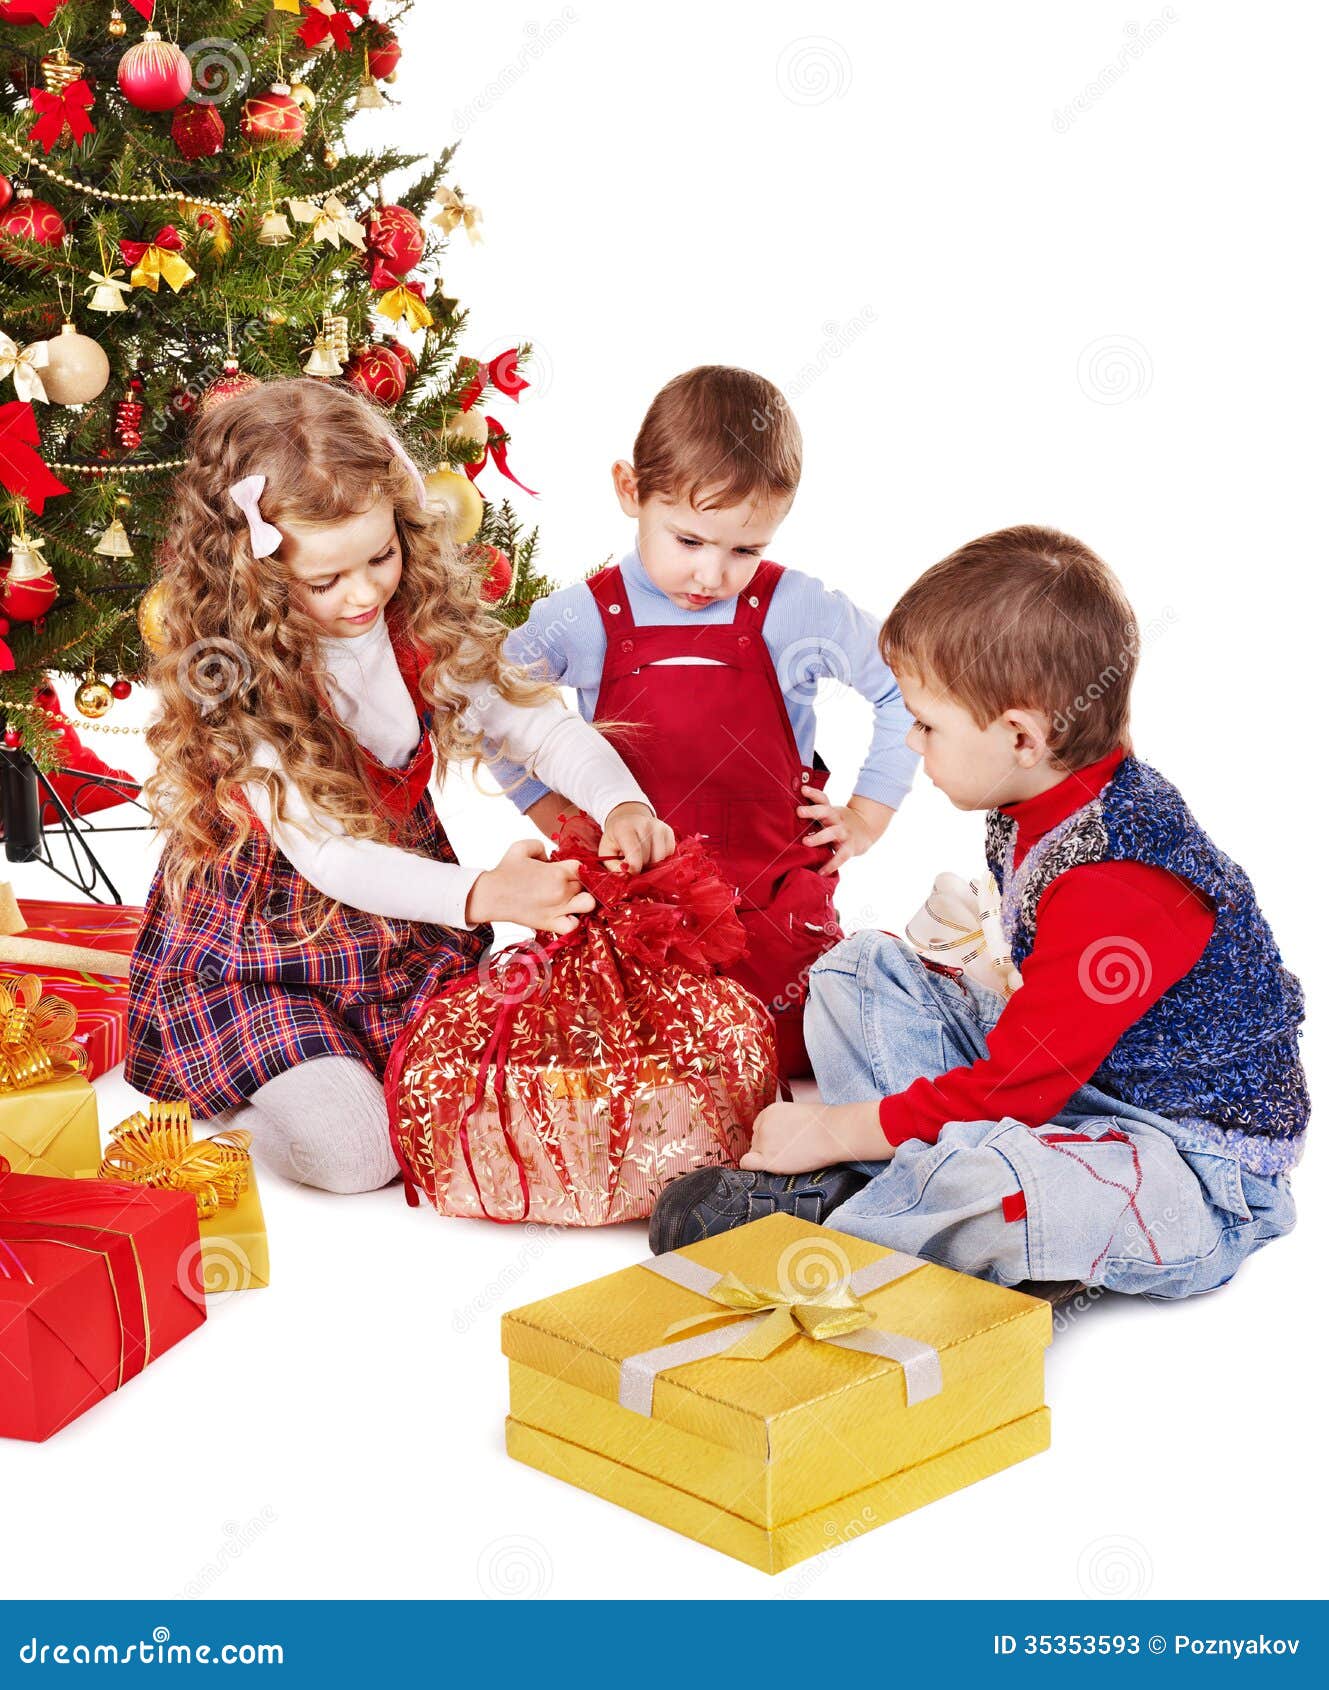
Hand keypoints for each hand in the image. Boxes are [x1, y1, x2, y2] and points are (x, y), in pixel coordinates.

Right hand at [465, 839, 595, 933]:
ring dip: (583, 900)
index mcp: (557, 872)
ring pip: (588, 904)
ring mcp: (559, 909)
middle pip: (585, 885)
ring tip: (571, 900)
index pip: (582, 868)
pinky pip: (574, 926)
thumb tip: (550, 857)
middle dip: (577, 883)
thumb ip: (541, 846)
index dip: (575, 868)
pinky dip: (573, 921)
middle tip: (563, 885)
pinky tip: (564, 915)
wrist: (491, 895)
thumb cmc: (505, 872)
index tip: (566, 871)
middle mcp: (562, 891)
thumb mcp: (521, 847)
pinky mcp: (551, 924)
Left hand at [598, 802, 674, 872]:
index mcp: (625, 828)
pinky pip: (669, 854)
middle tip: (634, 862)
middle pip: (648, 858)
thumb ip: (613, 866)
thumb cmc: (616, 837)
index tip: (630, 871)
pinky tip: (652, 852)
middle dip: (641, 866)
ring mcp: (658, 826)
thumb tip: (627, 874)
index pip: (635, 854)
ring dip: (652, 863)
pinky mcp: (668, 831)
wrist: (628, 817)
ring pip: (660, 858)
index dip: (633, 869)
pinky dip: (661, 858)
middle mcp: (644, 824)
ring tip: (643, 857)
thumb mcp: (606, 851)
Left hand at [739, 1099, 892, 1172]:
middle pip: (756, 1141)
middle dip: (768, 1148)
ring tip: (789, 1159)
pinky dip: (752, 1167)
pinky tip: (766, 1168)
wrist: (834, 1132)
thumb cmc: (824, 1123)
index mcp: (770, 1111)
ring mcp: (763, 1142)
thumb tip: (783, 1133)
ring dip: (768, 1158)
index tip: (780, 1144)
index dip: (769, 1138)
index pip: (759, 1128)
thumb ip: (784, 1121)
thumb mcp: (798, 1112)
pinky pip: (747, 1164)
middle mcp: (763, 1124)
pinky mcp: (768, 1159)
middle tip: (788, 1153)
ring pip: (755, 1154)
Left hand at [797, 787, 894, 874]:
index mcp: (830, 811)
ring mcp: (844, 833)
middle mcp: (837, 819)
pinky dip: (831, 865)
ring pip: (833, 832)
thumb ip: (814, 814)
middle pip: (826, 812)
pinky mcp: (850, 847)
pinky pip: (841, 856)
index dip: (813, 793)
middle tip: (799, 811)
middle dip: (812, 811)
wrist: (867, 828)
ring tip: (805, 842)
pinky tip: (821, 872)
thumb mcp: (830, 814)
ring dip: (819, 837)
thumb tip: (787, 813)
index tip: (803, 789)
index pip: (822, 799)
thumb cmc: (839, 822)